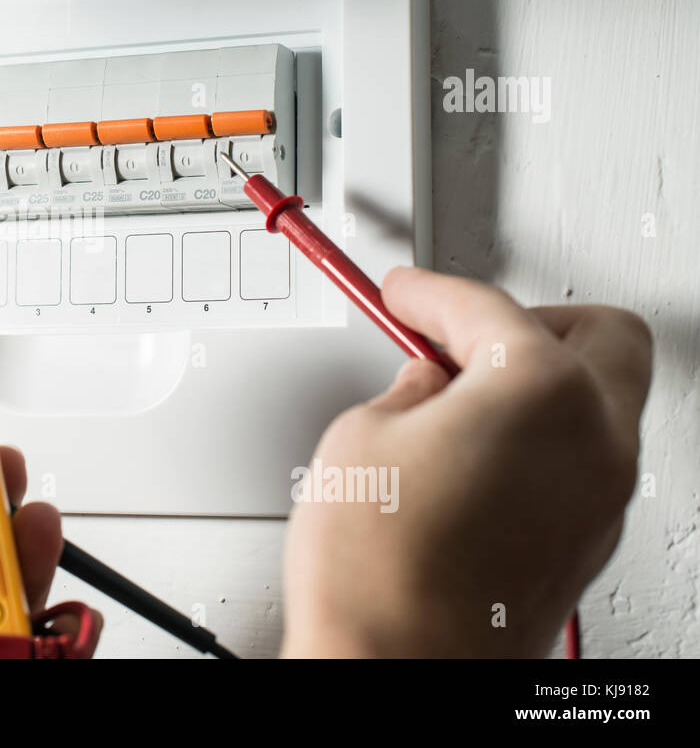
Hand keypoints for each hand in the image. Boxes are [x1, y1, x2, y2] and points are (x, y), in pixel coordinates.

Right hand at [281, 267, 651, 656]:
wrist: (390, 673)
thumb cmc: (377, 575)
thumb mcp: (362, 435)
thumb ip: (408, 388)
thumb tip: (427, 383)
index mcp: (543, 393)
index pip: (487, 307)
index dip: (430, 292)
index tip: (406, 293)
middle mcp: (596, 442)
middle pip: (599, 335)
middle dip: (527, 319)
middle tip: (458, 333)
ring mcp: (603, 499)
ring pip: (600, 399)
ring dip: (537, 379)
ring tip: (456, 395)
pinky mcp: (587, 544)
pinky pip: (582, 458)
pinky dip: (538, 436)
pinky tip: (470, 452)